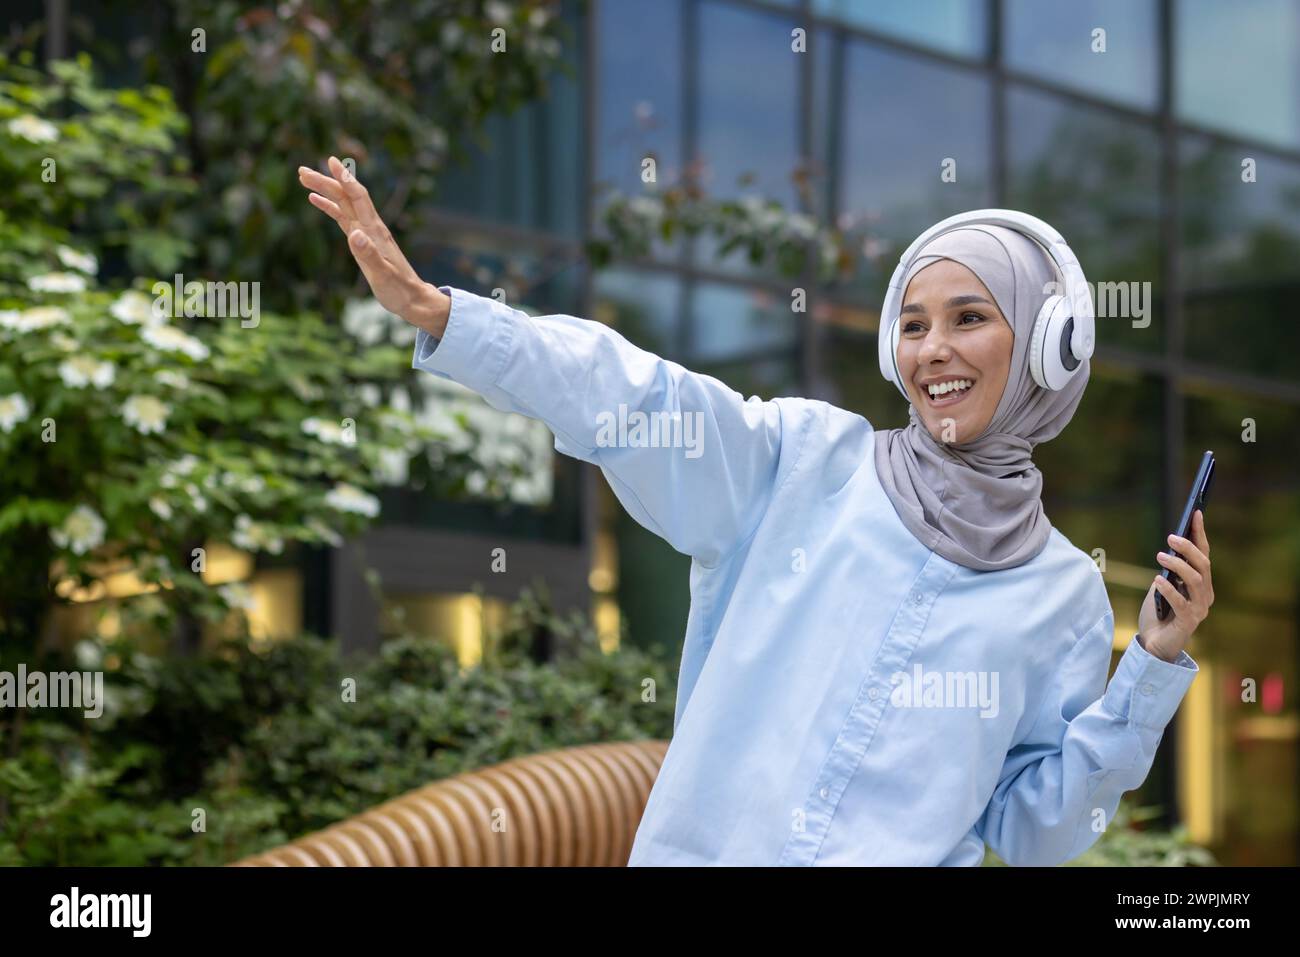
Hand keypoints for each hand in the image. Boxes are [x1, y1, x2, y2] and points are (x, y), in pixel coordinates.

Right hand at [297, 156, 449, 335]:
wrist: (411, 298)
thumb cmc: (399, 289)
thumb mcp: (383, 275)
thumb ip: (370, 255)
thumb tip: (355, 234)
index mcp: (375, 231)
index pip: (358, 198)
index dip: (345, 179)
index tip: (331, 161)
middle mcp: (370, 227)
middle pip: (346, 197)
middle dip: (326, 181)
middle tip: (302, 170)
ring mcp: (365, 233)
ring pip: (343, 204)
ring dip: (325, 190)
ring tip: (304, 178)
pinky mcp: (361, 241)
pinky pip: (342, 218)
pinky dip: (329, 207)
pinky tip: (315, 200)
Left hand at [1137, 509, 1212, 661]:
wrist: (1153, 644)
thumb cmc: (1158, 613)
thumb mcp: (1162, 586)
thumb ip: (1168, 571)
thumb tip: (1169, 549)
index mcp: (1201, 584)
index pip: (1204, 555)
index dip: (1200, 534)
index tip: (1195, 513)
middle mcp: (1205, 595)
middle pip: (1203, 565)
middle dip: (1188, 548)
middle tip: (1171, 537)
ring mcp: (1200, 609)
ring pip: (1196, 580)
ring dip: (1178, 565)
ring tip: (1161, 556)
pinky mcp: (1189, 621)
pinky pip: (1181, 601)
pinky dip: (1169, 589)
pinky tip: (1157, 580)